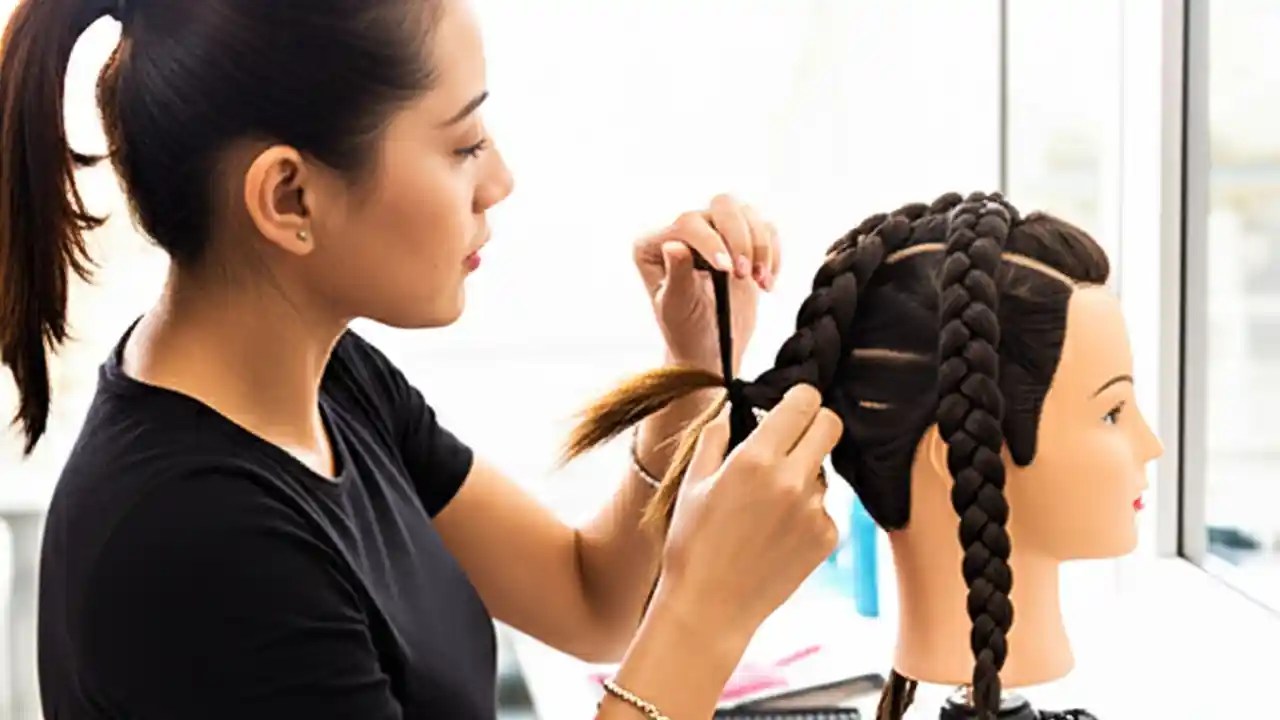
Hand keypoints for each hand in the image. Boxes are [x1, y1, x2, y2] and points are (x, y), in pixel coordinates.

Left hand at [633, 194, 780, 374]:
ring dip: (761, 246)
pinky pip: (765, 228)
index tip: (729, 271)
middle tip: (746, 276)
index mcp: (655, 244)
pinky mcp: (740, 240)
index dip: (712, 242)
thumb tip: (674, 245)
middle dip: (741, 238)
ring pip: (746, 212)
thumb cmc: (686, 332)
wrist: (711, 350)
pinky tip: (767, 281)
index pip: (688, 224)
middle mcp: (682, 230)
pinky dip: (773, 252)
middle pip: (722, 206)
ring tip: (761, 282)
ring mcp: (713, 231)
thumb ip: (676, 276)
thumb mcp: (677, 309)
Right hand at [658, 384, 840, 634]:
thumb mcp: (693, 482)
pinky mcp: (827, 538)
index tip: (793, 403)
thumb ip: (716, 436)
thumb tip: (734, 411)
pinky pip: (823, 507)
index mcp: (756, 459)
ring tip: (767, 505)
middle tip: (794, 437)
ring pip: (824, 471)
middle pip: (831, 425)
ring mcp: (814, 511)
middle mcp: (792, 480)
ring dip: (804, 474)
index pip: (804, 402)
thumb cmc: (693, 544)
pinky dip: (806, 511)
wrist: (710, 607)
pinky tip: (776, 532)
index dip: (800, 397)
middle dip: (815, 423)